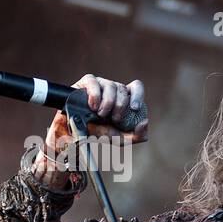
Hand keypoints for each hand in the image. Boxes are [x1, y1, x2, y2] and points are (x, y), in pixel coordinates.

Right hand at [29, 74, 148, 190]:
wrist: (76, 134)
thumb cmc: (100, 134)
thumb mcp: (121, 139)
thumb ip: (138, 135)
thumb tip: (145, 122)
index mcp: (125, 98)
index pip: (136, 87)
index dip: (138, 95)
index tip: (134, 108)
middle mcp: (114, 89)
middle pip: (123, 89)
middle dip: (119, 106)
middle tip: (113, 119)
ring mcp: (100, 84)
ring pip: (110, 86)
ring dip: (107, 103)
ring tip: (100, 115)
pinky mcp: (86, 83)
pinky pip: (93, 82)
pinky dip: (95, 95)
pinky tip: (93, 106)